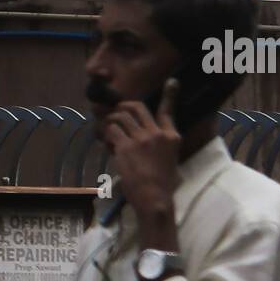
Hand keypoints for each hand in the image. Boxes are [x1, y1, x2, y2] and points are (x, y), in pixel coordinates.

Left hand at [103, 79, 182, 231]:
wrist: (154, 199)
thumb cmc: (163, 186)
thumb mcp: (171, 161)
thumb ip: (162, 146)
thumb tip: (149, 140)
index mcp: (171, 137)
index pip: (168, 111)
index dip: (170, 95)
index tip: (172, 81)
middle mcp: (157, 134)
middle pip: (137, 107)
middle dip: (123, 106)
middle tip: (117, 111)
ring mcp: (141, 139)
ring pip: (121, 117)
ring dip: (111, 121)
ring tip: (109, 130)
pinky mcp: (125, 147)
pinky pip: (111, 132)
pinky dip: (107, 136)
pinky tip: (109, 145)